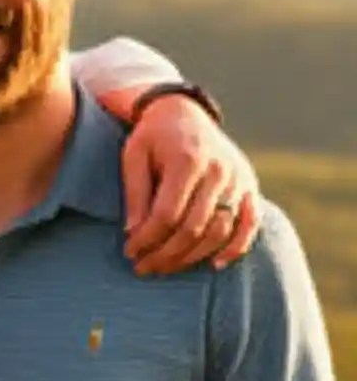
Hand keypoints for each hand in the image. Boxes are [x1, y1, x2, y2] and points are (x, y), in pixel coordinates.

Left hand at [121, 95, 259, 274]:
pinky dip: (236, 247)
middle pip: (194, 227)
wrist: (184, 113)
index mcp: (188, 160)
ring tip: (165, 267)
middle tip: (143, 267)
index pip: (168, 213)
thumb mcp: (133, 155)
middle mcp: (219, 171)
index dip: (148, 238)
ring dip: (192, 256)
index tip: (130, 251)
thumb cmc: (153, 136)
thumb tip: (134, 232)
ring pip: (221, 231)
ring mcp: (238, 179)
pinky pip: (250, 224)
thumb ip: (135, 192)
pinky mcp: (249, 186)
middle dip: (166, 253)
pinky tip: (214, 264)